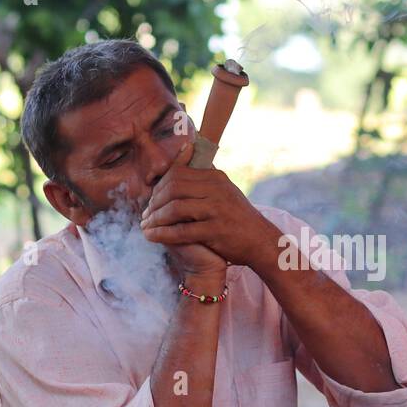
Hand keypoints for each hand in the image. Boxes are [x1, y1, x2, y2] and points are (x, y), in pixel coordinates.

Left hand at [150, 143, 227, 280]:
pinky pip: (181, 231)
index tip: (151, 199)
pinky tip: (151, 237)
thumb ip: (204, 180)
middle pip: (173, 188)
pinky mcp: (215, 231)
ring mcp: (217, 210)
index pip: (177, 173)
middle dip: (154, 202)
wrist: (261, 242)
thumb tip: (181, 164)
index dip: (159, 186)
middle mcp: (216, 190)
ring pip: (175, 208)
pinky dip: (162, 234)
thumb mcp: (225, 191)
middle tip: (145, 214)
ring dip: (156, 218)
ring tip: (146, 226)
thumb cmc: (238, 218)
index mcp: (216, 177)